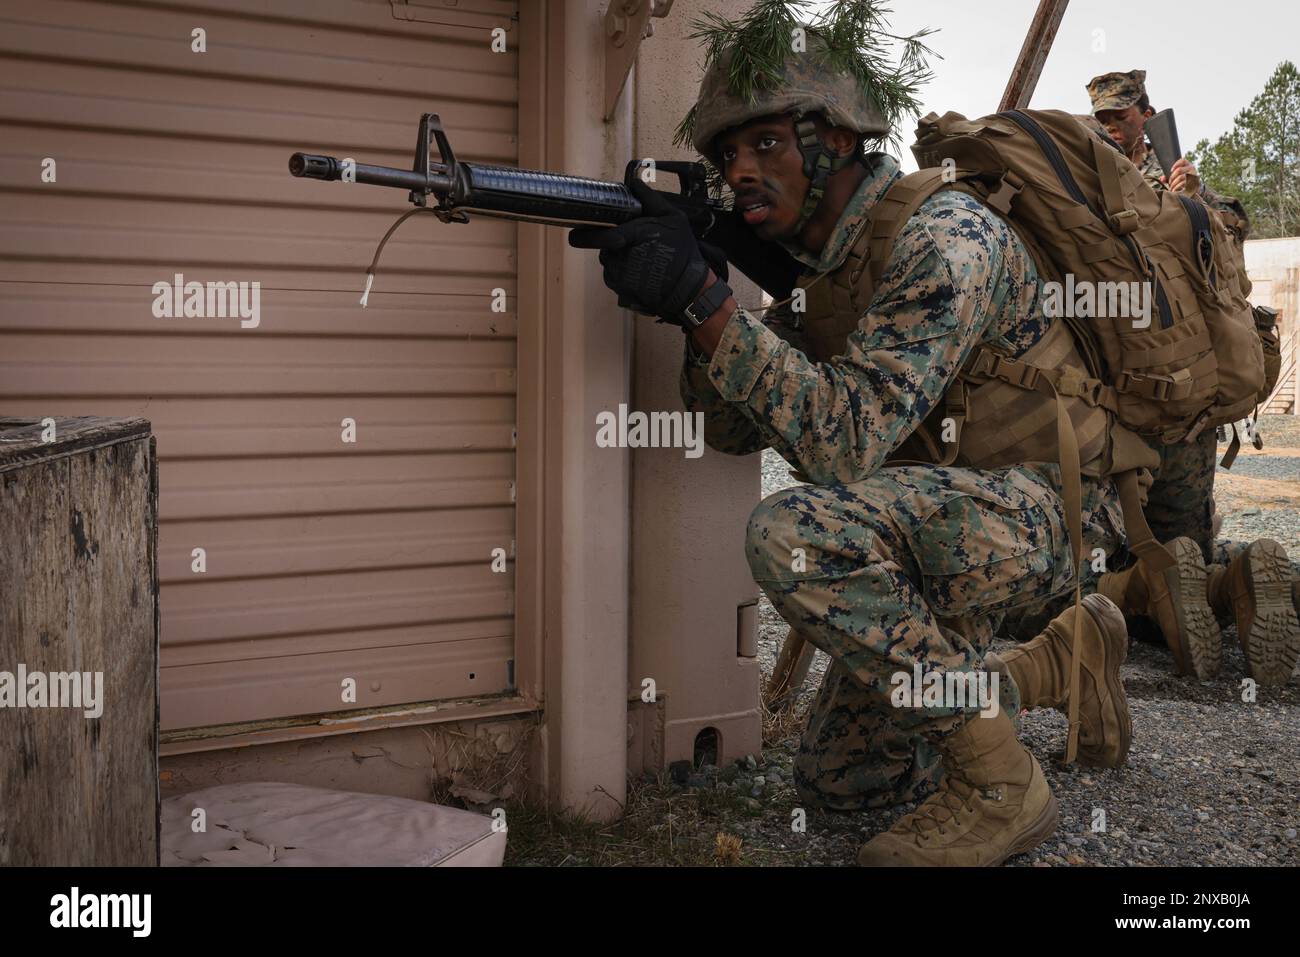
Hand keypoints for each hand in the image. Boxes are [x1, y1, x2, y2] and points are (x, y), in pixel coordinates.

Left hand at [568, 178, 716, 325]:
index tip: (574, 234)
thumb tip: (634, 182)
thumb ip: (651, 200)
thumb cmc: (682, 252)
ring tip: (642, 258)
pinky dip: (622, 272)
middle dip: (614, 243)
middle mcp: (620, 257)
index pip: (599, 235)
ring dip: (619, 257)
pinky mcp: (620, 289)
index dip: (584, 235)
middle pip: (604, 246)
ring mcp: (619, 275)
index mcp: (630, 236)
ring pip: (609, 261)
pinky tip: (641, 271)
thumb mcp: (673, 218)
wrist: (688, 290)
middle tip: (635, 244)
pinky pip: (613, 275)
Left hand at [1162, 157, 1200, 194]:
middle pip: (1179, 170)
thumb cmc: (1183, 181)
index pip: (1182, 161)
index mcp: (1187, 165)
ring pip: (1181, 177)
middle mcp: (1191, 168)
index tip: (1171, 170)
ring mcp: (1193, 175)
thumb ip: (1168, 177)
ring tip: (1171, 188)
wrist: (1194, 189)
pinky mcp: (1193, 182)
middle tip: (1170, 182)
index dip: (1176, 164)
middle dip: (1172, 177)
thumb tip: (1162, 178)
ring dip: (1174, 183)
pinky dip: (1177, 187)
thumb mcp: (1176, 177)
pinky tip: (1174, 190)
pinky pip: (1183, 183)